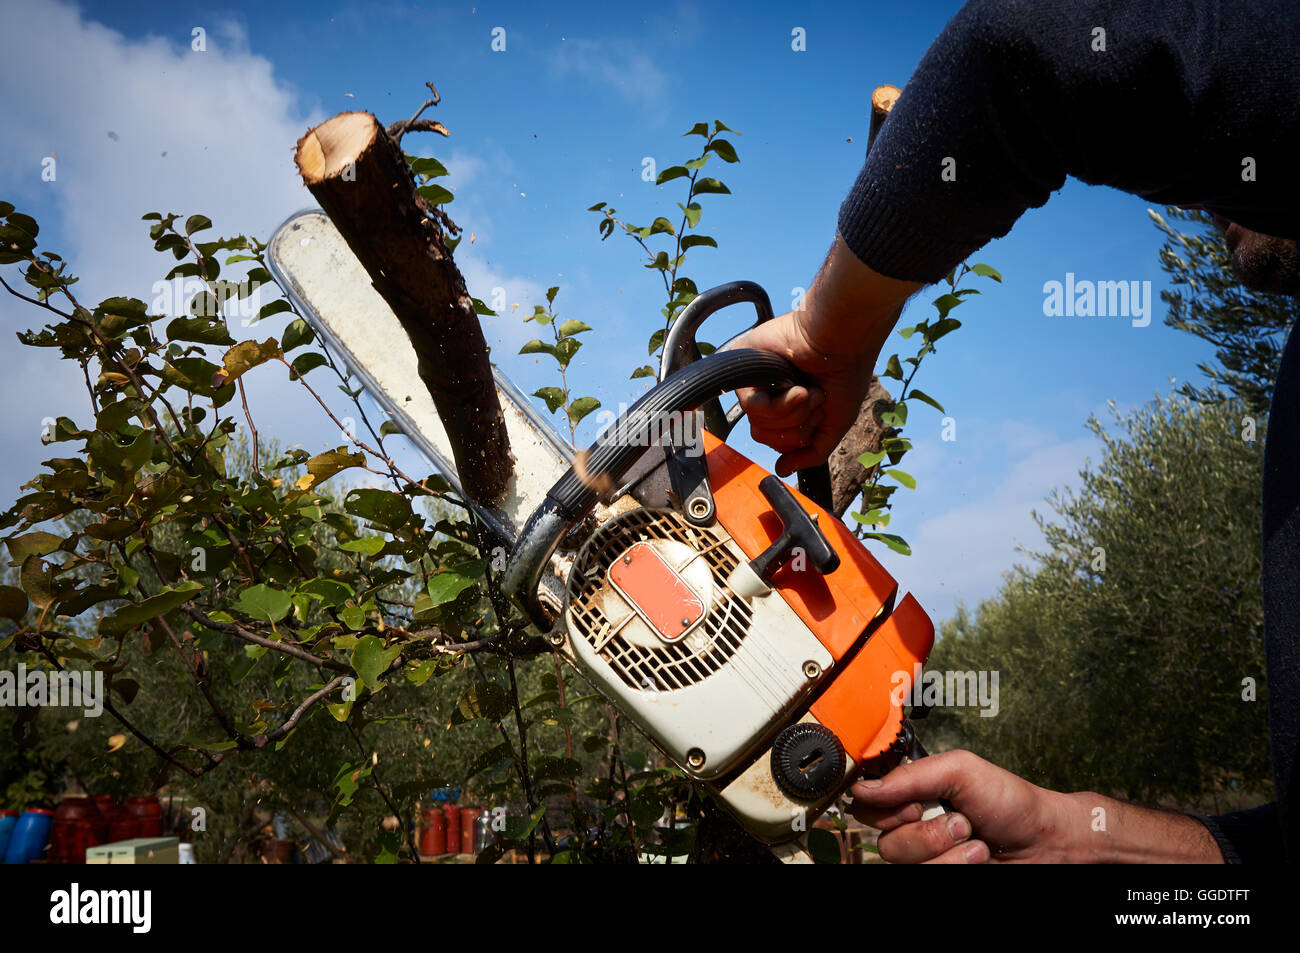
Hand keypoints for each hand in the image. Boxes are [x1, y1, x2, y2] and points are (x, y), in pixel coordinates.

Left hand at [727, 235, 920, 475]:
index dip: (798, 436)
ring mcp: (753, 380)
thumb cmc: (845, 374)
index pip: (774, 439)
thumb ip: (810, 452)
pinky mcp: (743, 365)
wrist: (844, 342)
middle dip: (797, 425)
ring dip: (793, 413)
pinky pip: (751, 406)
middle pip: (764, 436)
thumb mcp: (833, 424)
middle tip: (814, 398)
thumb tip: (782, 470)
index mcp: (784, 403)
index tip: (819, 412)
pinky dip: (781, 404)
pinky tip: (796, 388)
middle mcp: (766, 392)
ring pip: (758, 425)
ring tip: (808, 391)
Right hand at [848, 749, 1226, 862]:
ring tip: (976, 840)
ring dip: (946, 851)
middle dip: (925, 832)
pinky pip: (926, 877)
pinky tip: (978, 857)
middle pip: (883, 839)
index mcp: (912, 793)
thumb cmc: (1012, 802)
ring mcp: (928, 856)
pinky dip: (956, 867)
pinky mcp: (940, 874)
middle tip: (959, 821)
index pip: (867, 802)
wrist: (1046, 842)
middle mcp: (914, 825)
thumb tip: (864, 787)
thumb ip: (911, 775)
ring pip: (904, 862)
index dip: (883, 806)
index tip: (912, 803)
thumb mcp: (962, 770)